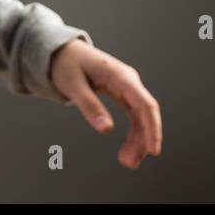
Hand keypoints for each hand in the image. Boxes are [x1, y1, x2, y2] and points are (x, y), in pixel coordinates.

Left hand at [50, 37, 162, 168]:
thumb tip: (106, 129)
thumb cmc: (65, 64)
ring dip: (137, 140)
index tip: (154, 150)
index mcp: (120, 76)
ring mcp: (127, 87)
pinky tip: (128, 149)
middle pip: (145, 114)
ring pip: (141, 117)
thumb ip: (89, 105)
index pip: (145, 104)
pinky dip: (132, 132)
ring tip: (128, 162)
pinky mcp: (122, 93)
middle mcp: (128, 81)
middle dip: (142, 139)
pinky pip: (134, 115)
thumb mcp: (73, 84)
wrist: (61, 51)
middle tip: (130, 163)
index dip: (152, 128)